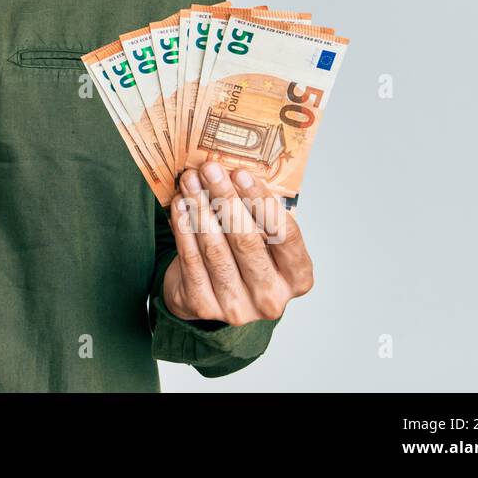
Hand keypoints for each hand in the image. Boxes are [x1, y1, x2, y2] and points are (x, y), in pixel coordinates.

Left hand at [161, 162, 313, 325]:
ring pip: (215, 249)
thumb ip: (259, 214)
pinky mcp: (204, 307)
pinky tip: (180, 204)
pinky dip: (183, 228)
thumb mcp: (264, 240)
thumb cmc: (245, 259)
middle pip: (247, 241)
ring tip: (191, 180)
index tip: (241, 173)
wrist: (213, 296)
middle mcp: (271, 299)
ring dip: (200, 208)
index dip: (262, 202)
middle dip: (225, 199)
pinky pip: (190, 259)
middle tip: (210, 169)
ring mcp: (237, 307)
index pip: (285, 235)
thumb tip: (234, 171)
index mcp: (297, 278)